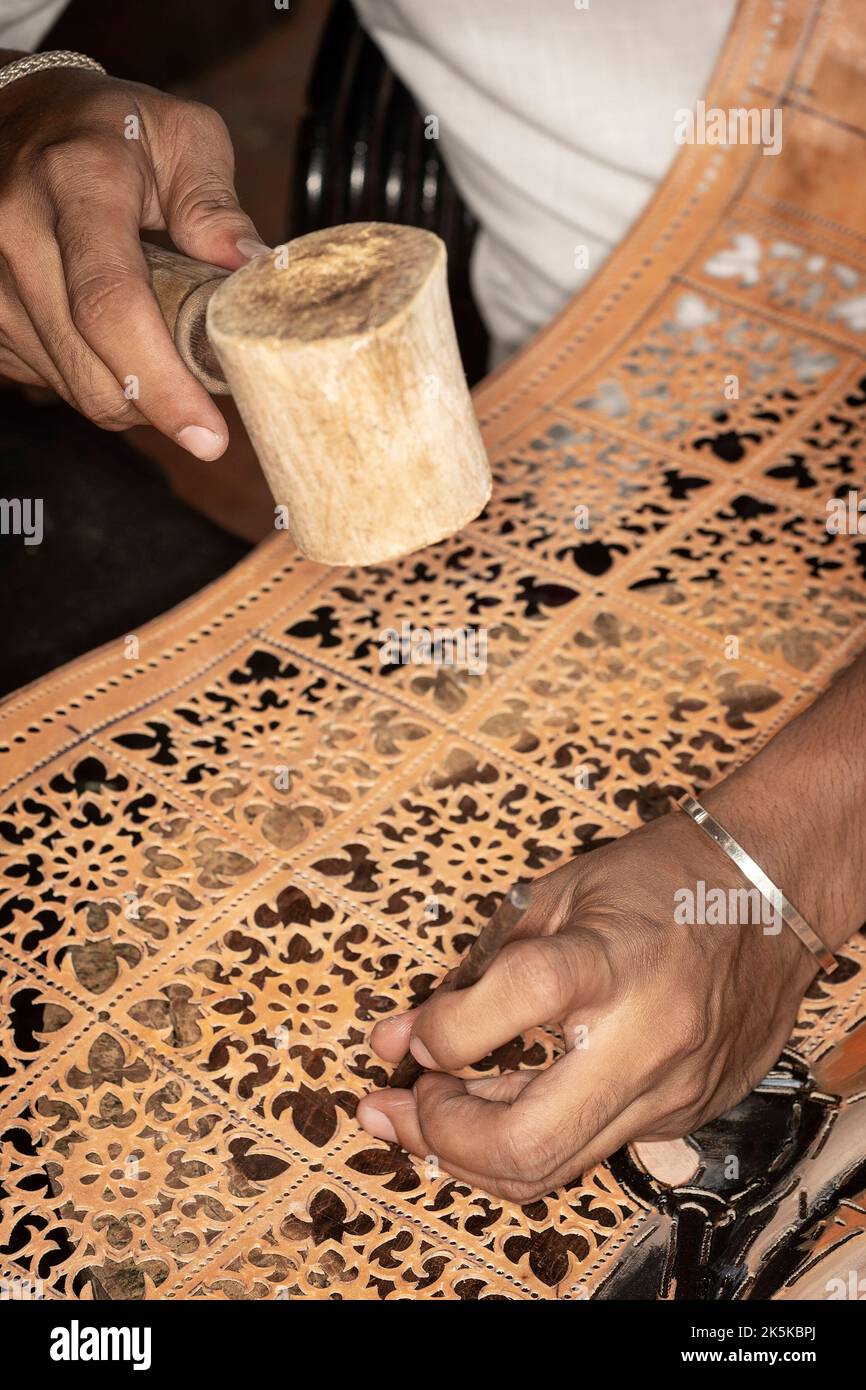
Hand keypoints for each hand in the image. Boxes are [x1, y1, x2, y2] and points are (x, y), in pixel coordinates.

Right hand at [0, 59, 267, 455]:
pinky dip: (92, 381)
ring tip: (157, 351)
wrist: (19, 115)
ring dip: (128, 394)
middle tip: (202, 398)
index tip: (208, 438)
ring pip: (69, 385)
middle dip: (157, 403)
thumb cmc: (114, 130)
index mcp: (76, 181)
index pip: (111, 305)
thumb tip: (252, 273)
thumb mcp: (183, 136)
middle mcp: (15, 228)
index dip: (162, 385)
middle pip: (88, 365)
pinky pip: (46, 380)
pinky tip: (112, 345)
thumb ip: (217, 206)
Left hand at [357, 784, 819, 1202]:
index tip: (408, 1032)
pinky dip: (530, 1134)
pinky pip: (589, 1147)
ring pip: (552, 1167)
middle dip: (440, 1136)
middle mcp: (647, 1039)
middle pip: (525, 1142)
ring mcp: (671, 1090)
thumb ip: (478, 971)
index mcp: (613, 961)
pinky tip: (499, 1101)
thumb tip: (399, 1037)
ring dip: (471, 1151)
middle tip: (398, 1105)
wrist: (771, 895)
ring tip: (426, 1113)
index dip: (437, 1031)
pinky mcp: (684, 1115)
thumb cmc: (661, 878)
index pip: (510, 1004)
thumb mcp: (559, 896)